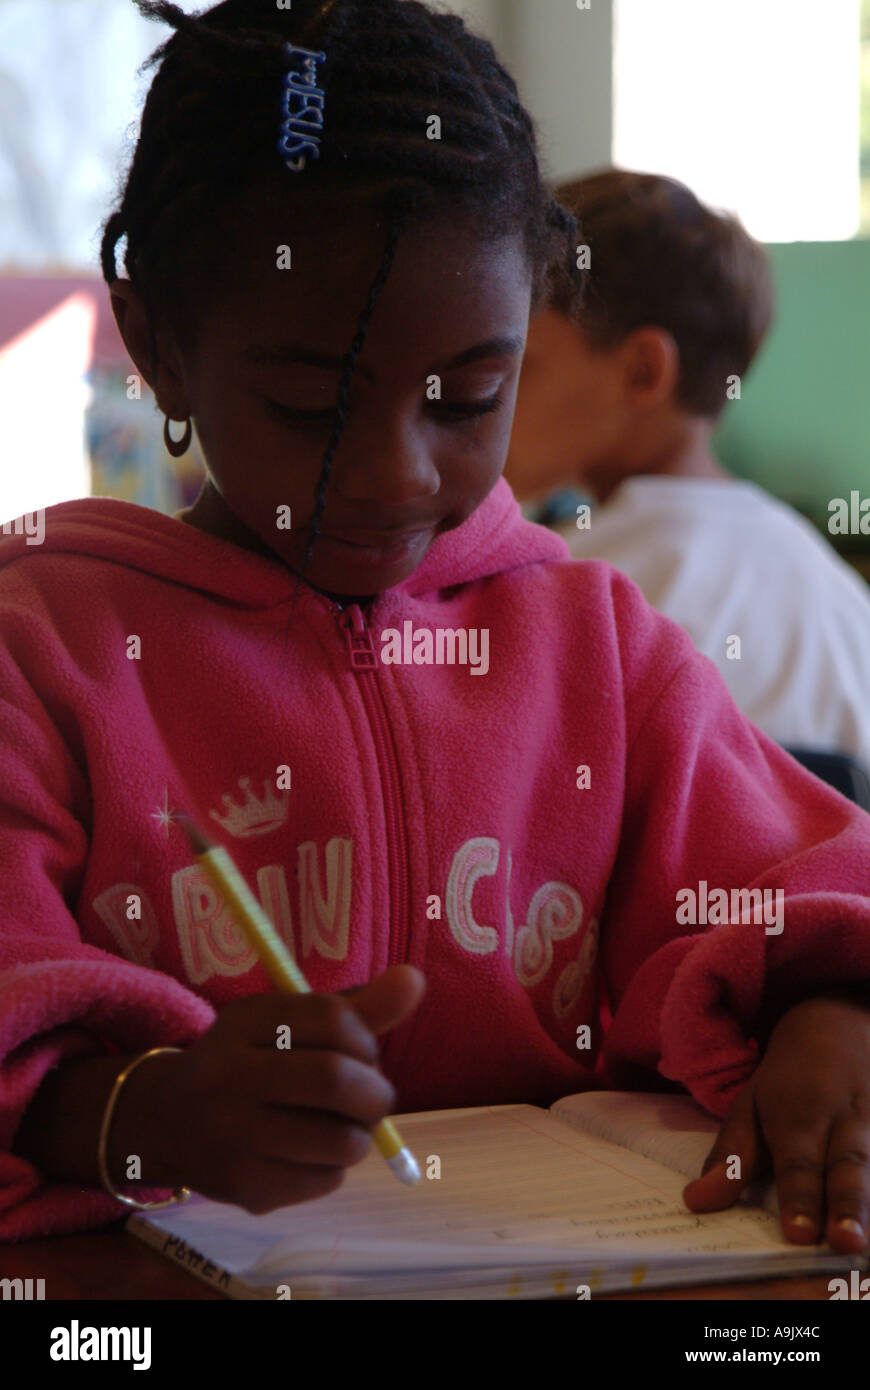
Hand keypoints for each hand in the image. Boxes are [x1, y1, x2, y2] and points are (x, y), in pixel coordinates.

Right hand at [131, 965, 425, 1213]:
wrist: (165, 1122)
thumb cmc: (247, 1062)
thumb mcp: (285, 1023)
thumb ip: (353, 1007)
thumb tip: (414, 979)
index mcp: (243, 1022)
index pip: (331, 1018)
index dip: (365, 1037)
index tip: (363, 1049)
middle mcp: (230, 1076)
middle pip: (335, 1080)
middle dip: (375, 1092)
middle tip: (374, 1097)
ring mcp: (233, 1138)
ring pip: (341, 1141)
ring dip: (360, 1134)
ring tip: (342, 1125)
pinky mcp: (244, 1188)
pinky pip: (325, 1180)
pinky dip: (334, 1166)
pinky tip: (308, 1151)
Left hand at [682, 993, 869, 1252]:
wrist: (838, 1023)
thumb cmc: (787, 1081)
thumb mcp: (750, 1107)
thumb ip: (730, 1157)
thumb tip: (697, 1203)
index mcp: (798, 1113)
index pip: (798, 1162)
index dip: (800, 1198)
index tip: (798, 1236)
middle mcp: (842, 1118)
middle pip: (847, 1165)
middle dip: (846, 1205)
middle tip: (843, 1243)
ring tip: (866, 1242)